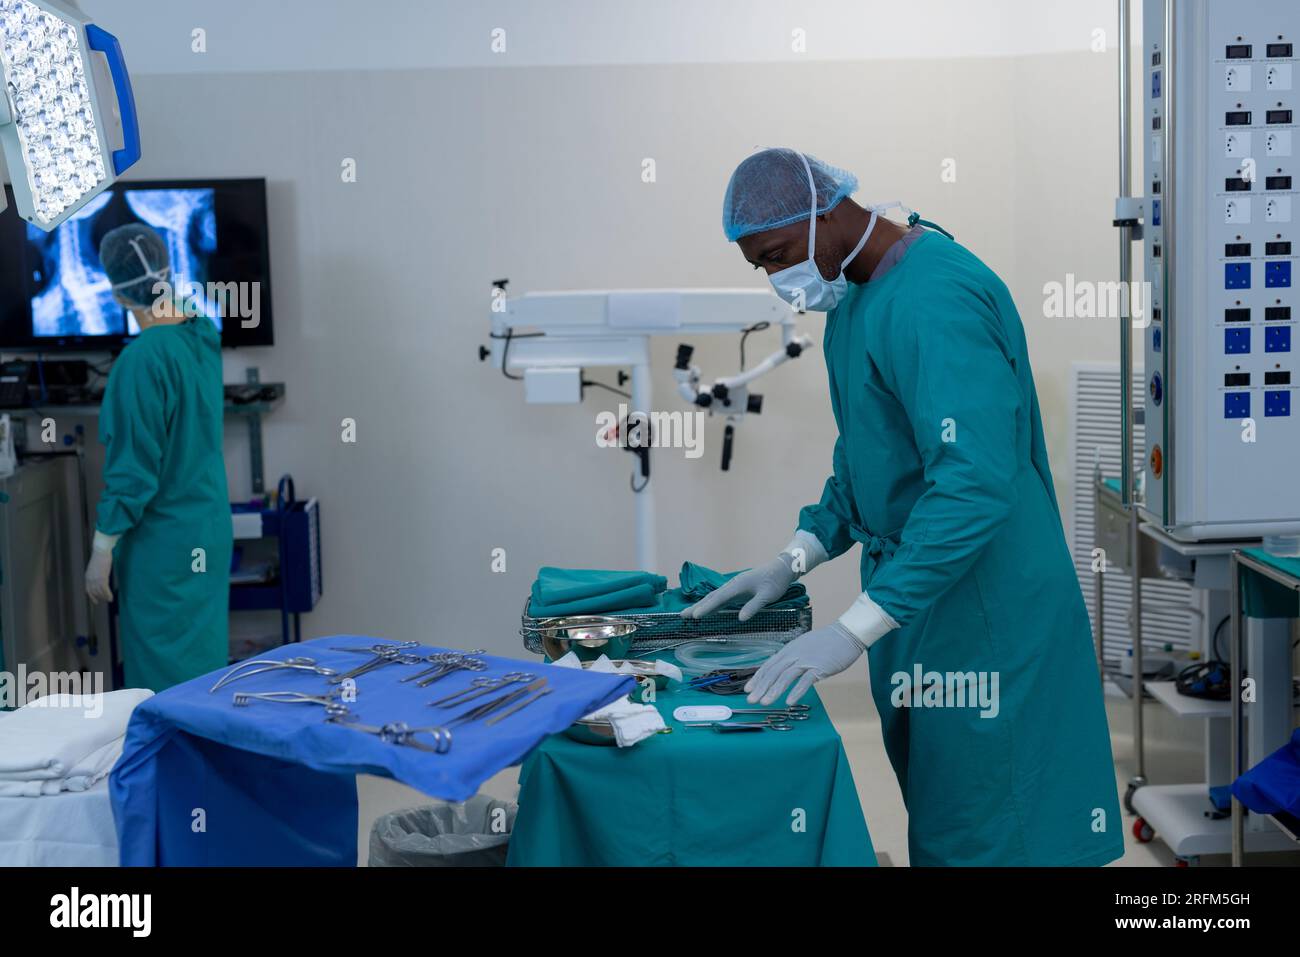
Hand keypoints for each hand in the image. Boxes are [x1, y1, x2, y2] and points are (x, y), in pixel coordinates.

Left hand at [85, 548, 113, 603]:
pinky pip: (105, 590)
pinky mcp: (102, 578)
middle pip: (94, 592)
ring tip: (109, 600)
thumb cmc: (100, 556)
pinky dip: (108, 595)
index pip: (88, 589)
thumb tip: (101, 576)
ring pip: (99, 592)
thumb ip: (96, 573)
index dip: (92, 596)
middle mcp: (90, 579)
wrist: (101, 551)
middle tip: (105, 600)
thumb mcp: (96, 566)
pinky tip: (111, 597)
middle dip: (99, 597)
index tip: (95, 601)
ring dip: (104, 597)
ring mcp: (96, 579)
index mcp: (87, 576)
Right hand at [680, 555, 797, 621]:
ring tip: (688, 614)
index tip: (695, 616)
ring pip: (714, 598)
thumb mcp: (768, 595)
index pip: (719, 598)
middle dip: (697, 607)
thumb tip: (740, 619)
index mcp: (738, 585)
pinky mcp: (737, 591)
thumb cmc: (775, 582)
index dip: (706, 608)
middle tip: (682, 615)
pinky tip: (706, 612)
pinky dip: (711, 605)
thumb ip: (754, 606)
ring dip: (701, 606)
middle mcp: (732, 585)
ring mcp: (734, 588)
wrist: (781, 569)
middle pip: (712, 597)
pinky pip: (721, 599)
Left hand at [745, 622, 864, 704]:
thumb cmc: (827, 642)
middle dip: (761, 687)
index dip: (757, 678)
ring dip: (774, 690)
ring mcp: (806, 661)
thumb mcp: (804, 647)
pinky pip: (805, 680)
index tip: (748, 689)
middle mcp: (794, 655)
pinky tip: (789, 701)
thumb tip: (782, 670)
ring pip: (785, 676)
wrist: (846, 634)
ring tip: (764, 702)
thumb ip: (792, 658)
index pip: (769, 665)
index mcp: (789, 650)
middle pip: (773, 672)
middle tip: (750, 699)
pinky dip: (796, 691)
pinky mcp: (819, 667)